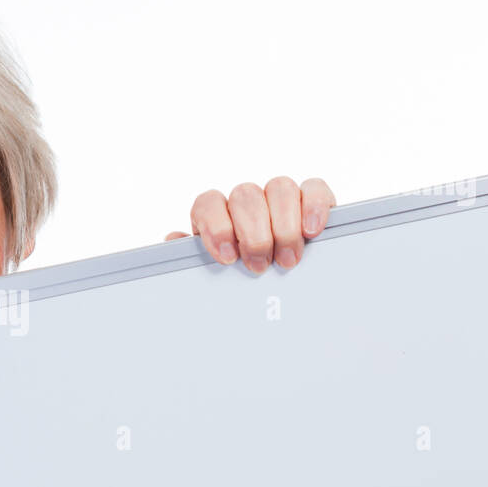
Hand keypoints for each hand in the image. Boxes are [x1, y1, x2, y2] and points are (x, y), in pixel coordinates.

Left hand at [165, 176, 335, 272]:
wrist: (278, 299)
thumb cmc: (239, 284)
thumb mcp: (215, 277)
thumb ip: (193, 259)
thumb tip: (173, 238)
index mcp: (217, 217)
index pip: (209, 202)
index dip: (216, 226)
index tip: (227, 257)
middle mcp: (246, 203)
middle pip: (245, 195)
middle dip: (253, 233)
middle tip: (259, 266)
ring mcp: (279, 199)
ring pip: (279, 188)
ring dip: (284, 226)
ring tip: (287, 260)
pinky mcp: (313, 201)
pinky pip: (314, 188)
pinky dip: (313, 207)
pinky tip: (311, 232)